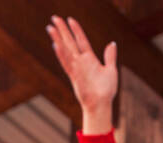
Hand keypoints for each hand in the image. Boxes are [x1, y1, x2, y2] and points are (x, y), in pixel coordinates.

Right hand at [47, 15, 116, 131]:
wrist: (101, 104)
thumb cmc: (106, 90)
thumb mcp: (111, 70)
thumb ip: (110, 56)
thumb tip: (112, 43)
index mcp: (89, 59)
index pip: (81, 40)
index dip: (76, 30)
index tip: (70, 19)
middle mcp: (81, 62)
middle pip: (70, 42)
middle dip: (62, 30)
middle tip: (54, 18)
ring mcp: (76, 68)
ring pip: (65, 50)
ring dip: (58, 39)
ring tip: (50, 27)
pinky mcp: (74, 76)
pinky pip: (66, 63)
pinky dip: (61, 54)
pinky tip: (55, 45)